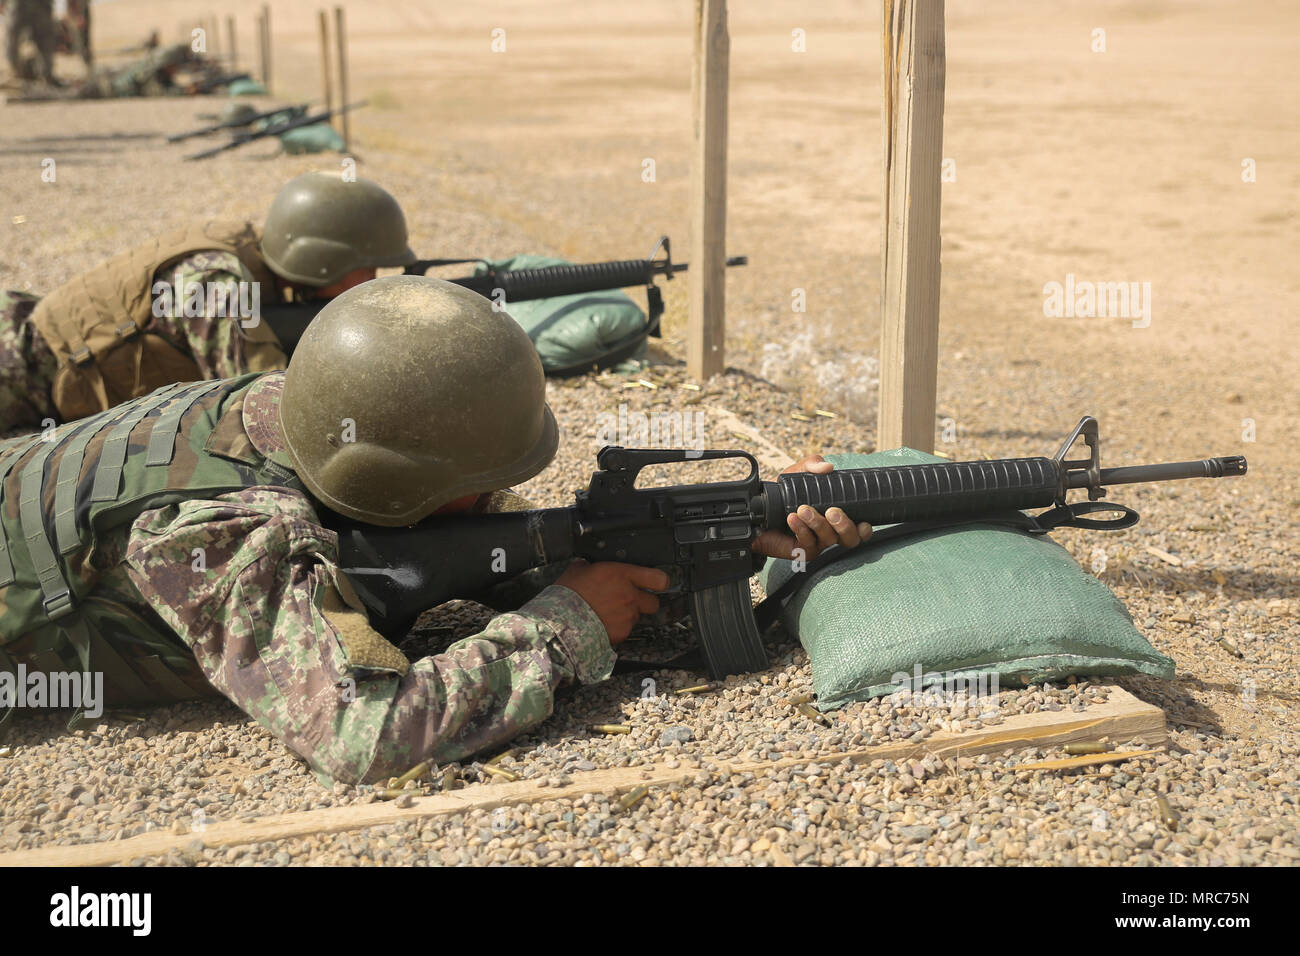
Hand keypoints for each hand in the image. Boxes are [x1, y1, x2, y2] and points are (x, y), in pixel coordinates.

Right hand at [556, 559, 670, 645]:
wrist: (560, 623)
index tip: (656, 583)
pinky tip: (602, 624)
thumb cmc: (567, 595)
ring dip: (628, 615)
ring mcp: (627, 617)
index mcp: (622, 575)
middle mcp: (629, 596)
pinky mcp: (621, 634)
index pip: (658, 578)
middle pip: (654, 602)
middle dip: (645, 602)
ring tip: (608, 613)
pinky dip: (617, 628)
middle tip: (630, 600)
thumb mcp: (578, 570)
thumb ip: (591, 566)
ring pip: (637, 617)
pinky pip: (625, 630)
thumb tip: (589, 565)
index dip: (660, 581)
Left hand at [752, 455, 872, 560]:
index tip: (863, 522)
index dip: (865, 530)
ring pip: (829, 540)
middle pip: (850, 539)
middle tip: (831, 511)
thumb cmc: (785, 494)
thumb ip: (813, 464)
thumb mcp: (799, 474)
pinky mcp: (801, 551)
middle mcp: (830, 532)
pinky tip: (792, 518)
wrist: (759, 509)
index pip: (859, 529)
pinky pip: (808, 544)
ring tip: (803, 509)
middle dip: (845, 526)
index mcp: (836, 517)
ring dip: (818, 523)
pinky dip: (801, 529)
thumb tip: (827, 467)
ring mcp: (817, 543)